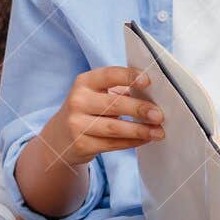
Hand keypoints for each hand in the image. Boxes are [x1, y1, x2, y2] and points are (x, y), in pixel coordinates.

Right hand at [37, 66, 163, 166]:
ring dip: (140, 130)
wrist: (59, 138)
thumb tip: (153, 97)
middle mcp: (78, 101)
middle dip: (139, 109)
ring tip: (158, 132)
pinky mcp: (81, 145)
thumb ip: (119, 91)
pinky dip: (132, 142)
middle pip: (114, 104)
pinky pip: (112, 144)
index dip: (128, 77)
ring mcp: (77, 124)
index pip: (108, 75)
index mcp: (84, 82)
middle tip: (159, 115)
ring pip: (114, 128)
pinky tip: (145, 139)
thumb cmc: (88, 110)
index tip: (148, 81)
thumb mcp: (95, 95)